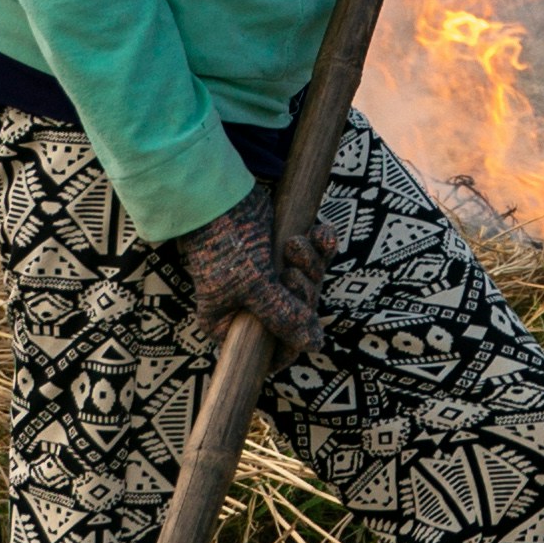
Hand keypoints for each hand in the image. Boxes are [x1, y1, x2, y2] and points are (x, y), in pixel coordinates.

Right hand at [184, 185, 325, 355]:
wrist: (221, 191)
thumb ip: (283, 317)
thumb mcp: (254, 287)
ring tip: (294, 244)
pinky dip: (321, 244)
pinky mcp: (284, 247)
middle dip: (303, 291)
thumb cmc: (227, 244)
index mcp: (231, 321)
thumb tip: (315, 346)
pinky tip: (318, 232)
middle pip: (297, 314)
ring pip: (309, 282)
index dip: (291, 343)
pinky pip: (317, 255)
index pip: (268, 352)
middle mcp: (251, 302)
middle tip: (290, 272)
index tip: (302, 323)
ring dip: (311, 263)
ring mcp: (269, 274)